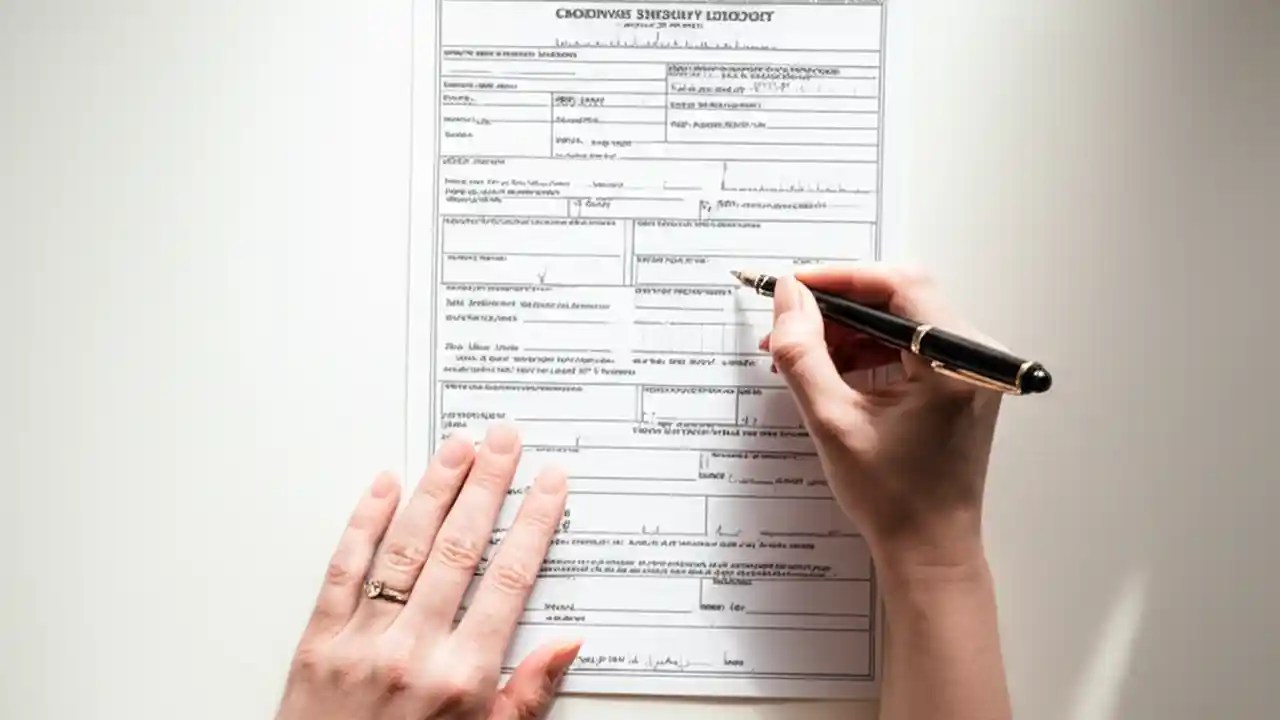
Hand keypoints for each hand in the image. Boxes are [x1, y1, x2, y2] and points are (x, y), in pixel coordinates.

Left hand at [277, 424, 578, 719]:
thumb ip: (526, 694)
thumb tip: (568, 643)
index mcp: (464, 677)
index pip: (510, 580)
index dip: (534, 523)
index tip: (550, 484)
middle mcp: (414, 652)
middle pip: (462, 548)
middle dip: (487, 485)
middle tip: (504, 439)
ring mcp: (363, 642)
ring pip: (406, 547)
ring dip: (435, 490)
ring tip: (455, 448)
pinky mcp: (318, 641)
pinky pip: (343, 568)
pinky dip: (363, 523)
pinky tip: (384, 486)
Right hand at [761, 265, 1002, 577]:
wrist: (928, 551)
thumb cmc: (894, 499)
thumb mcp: (833, 421)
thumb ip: (804, 353)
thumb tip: (788, 298)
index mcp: (956, 360)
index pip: (898, 285)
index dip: (839, 278)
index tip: (793, 286)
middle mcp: (972, 355)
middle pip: (899, 297)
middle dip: (837, 306)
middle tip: (788, 320)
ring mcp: (966, 368)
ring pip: (898, 320)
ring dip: (846, 329)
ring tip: (797, 351)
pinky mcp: (954, 382)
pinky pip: (905, 346)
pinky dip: (864, 350)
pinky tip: (827, 367)